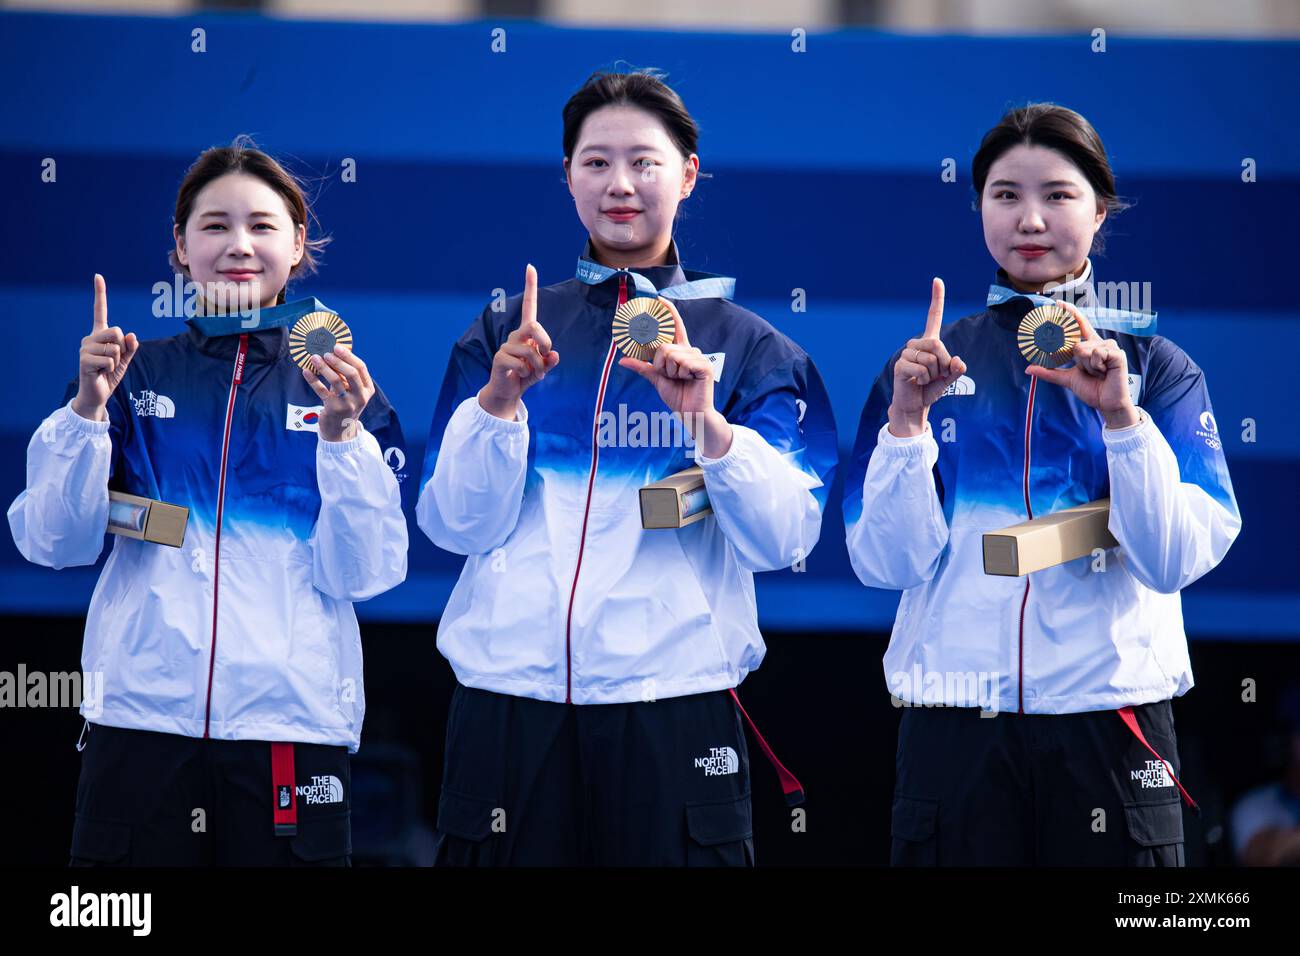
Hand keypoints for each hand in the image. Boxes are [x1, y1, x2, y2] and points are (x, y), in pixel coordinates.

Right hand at [72, 274, 137, 421]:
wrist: (97, 394)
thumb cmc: (109, 375)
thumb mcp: (125, 360)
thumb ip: (130, 347)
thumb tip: (131, 335)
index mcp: (100, 335)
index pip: (99, 311)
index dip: (99, 294)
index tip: (98, 276)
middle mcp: (90, 338)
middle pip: (116, 330)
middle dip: (121, 347)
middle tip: (113, 360)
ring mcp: (85, 348)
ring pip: (114, 347)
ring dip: (117, 360)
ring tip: (106, 368)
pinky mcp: (84, 360)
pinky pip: (110, 359)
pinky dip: (112, 368)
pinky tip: (101, 372)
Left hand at [303, 345, 375, 441]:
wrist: (340, 429)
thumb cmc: (345, 403)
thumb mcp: (351, 390)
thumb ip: (346, 375)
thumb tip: (333, 352)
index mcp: (367, 389)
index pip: (361, 368)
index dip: (349, 356)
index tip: (336, 347)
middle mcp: (360, 396)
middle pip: (351, 374)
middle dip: (338, 361)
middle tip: (326, 353)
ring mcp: (348, 404)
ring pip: (336, 381)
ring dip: (324, 368)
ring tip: (314, 358)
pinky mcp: (333, 409)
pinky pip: (322, 391)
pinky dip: (313, 380)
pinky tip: (306, 372)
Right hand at [478, 263, 559, 420]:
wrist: (508, 392)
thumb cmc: (526, 376)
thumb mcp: (543, 369)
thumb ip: (550, 361)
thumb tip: (554, 355)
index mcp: (527, 334)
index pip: (529, 306)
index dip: (530, 286)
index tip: (530, 266)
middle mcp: (515, 336)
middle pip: (534, 326)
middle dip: (545, 342)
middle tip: (546, 356)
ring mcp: (506, 346)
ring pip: (530, 351)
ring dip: (537, 366)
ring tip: (533, 373)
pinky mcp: (500, 358)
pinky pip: (521, 364)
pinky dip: (527, 373)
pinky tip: (521, 376)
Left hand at [618, 297, 732, 457]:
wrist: (691, 413)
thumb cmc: (677, 396)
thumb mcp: (657, 379)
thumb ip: (642, 367)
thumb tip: (622, 359)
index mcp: (681, 352)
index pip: (675, 327)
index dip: (668, 312)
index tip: (659, 299)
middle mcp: (691, 351)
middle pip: (664, 346)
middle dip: (660, 365)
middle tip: (670, 377)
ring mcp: (699, 358)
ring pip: (670, 355)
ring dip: (669, 371)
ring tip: (680, 380)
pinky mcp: (704, 366)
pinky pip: (681, 362)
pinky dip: (679, 374)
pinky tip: (689, 380)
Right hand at [887, 278, 966, 436]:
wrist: (914, 405)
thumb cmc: (930, 389)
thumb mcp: (950, 379)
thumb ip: (957, 369)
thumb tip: (958, 362)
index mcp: (929, 342)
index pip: (933, 317)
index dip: (936, 299)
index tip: (937, 280)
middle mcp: (916, 344)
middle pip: (937, 344)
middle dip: (943, 363)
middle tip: (937, 375)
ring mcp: (906, 354)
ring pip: (930, 359)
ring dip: (933, 374)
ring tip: (925, 380)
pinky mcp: (900, 366)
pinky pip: (921, 369)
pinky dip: (924, 379)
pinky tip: (916, 382)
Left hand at [1025, 301, 1137, 428]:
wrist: (1106, 403)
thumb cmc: (1092, 389)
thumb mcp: (1067, 379)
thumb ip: (1049, 372)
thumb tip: (1029, 368)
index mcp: (1089, 346)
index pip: (1079, 325)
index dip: (1070, 313)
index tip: (1059, 304)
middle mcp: (1100, 343)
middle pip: (1076, 344)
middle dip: (1078, 362)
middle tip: (1089, 372)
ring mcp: (1110, 347)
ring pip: (1083, 349)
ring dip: (1087, 366)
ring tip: (1099, 373)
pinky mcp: (1117, 353)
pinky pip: (1096, 355)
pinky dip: (1096, 367)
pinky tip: (1105, 372)